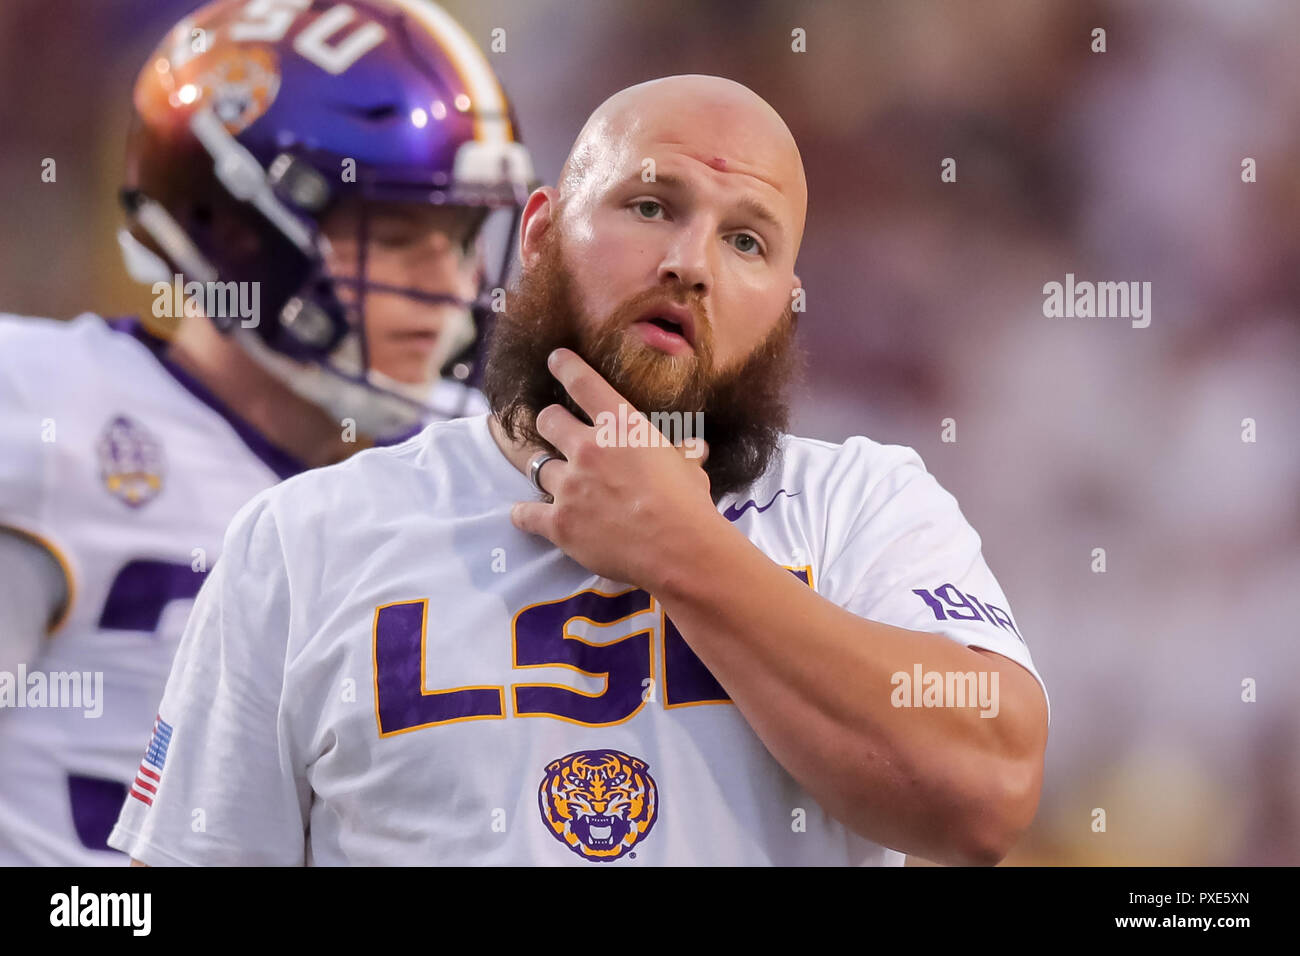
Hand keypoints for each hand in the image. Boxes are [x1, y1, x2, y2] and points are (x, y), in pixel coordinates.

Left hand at [510, 348, 723, 588]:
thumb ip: (681, 452)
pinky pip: (525, 514)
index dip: (564, 366)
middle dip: (550, 424)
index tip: (555, 360)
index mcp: (621, 425)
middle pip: (547, 420)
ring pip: (537, 466)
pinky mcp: (558, 522)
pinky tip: (524, 515)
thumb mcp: (689, 466)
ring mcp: (569, 486)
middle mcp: (588, 448)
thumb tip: (695, 449)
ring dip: (546, 472)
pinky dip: (524, 515)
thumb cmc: (689, 504)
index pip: (582, 382)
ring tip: (557, 480)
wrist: (678, 548)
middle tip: (557, 432)